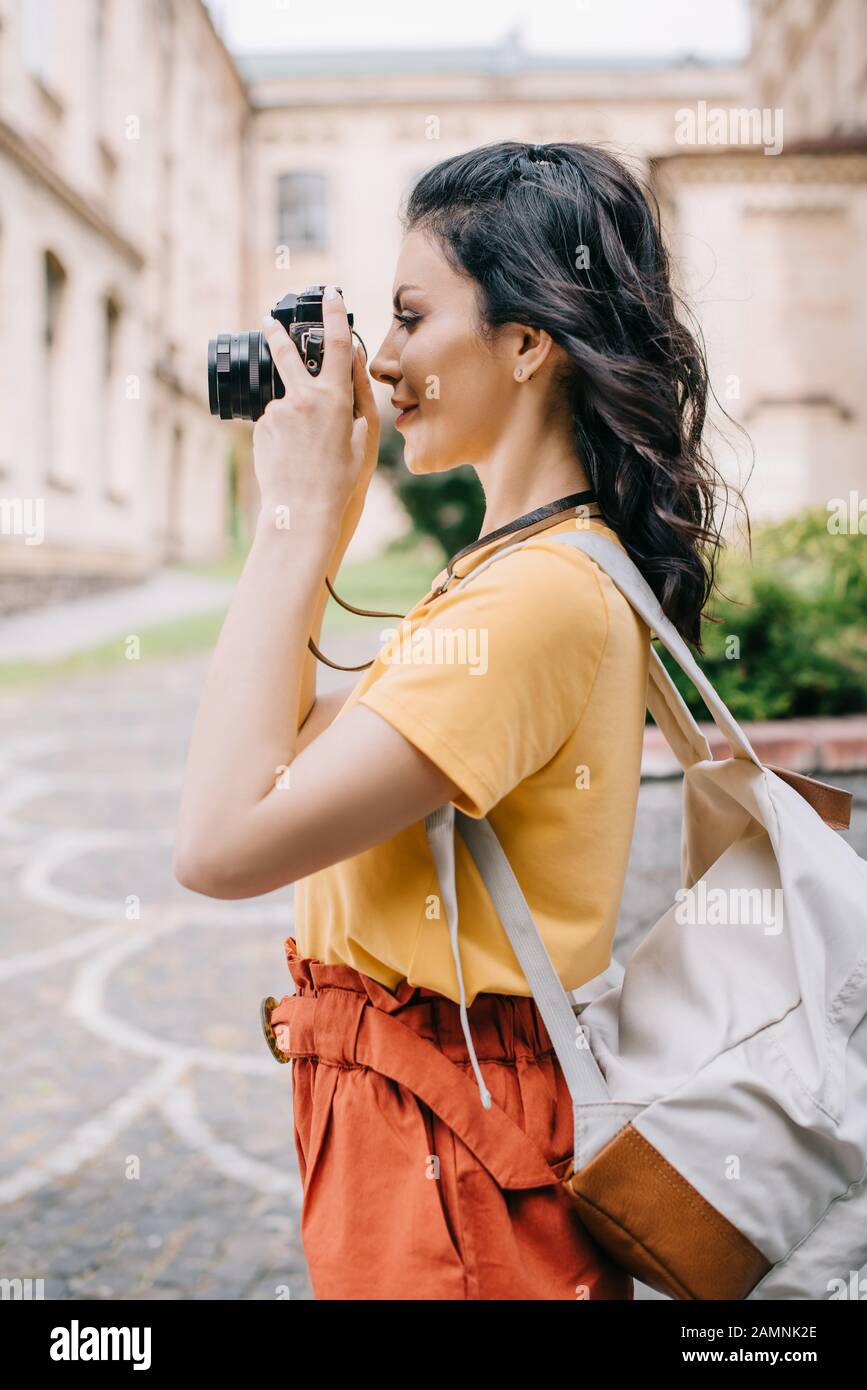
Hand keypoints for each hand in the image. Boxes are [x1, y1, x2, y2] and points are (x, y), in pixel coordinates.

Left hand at [254, 287, 376, 539]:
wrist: (301, 511)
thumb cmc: (341, 480)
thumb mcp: (365, 438)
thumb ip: (360, 395)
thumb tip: (354, 362)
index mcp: (333, 398)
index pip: (337, 345)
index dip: (334, 315)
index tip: (330, 294)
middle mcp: (301, 398)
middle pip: (286, 353)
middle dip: (277, 332)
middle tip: (268, 319)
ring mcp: (276, 412)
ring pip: (286, 402)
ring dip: (294, 416)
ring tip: (306, 452)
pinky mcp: (260, 428)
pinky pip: (274, 423)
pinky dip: (283, 434)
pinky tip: (293, 457)